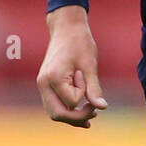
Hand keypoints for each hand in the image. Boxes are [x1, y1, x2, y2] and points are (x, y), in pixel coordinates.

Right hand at [36, 6, 107, 128]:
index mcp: (53, 77)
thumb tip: (102, 107)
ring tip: (91, 116)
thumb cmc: (79, 42)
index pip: (71, 102)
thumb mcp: (90, 65)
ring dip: (72, 117)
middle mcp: (43, 83)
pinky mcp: (46, 85)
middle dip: (77, 118)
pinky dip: (67, 110)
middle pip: (57, 114)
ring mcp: (43, 85)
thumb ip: (94, 88)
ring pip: (54, 112)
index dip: (84, 97)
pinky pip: (55, 104)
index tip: (88, 79)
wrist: (66, 28)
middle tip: (95, 115)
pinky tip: (82, 111)